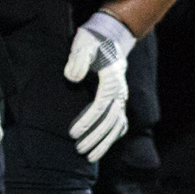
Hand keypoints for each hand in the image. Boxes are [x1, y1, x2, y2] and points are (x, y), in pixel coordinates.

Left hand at [63, 10, 134, 161]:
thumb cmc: (92, 41)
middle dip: (95, 138)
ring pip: (117, 125)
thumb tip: (72, 79)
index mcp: (112, 79)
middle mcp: (120, 91)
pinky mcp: (119, 98)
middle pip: (110, 120)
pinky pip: (121, 122)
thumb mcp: (83, 45)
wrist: (110, 36)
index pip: (100, 106)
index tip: (73, 133)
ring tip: (89, 157)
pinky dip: (114, 136)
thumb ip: (77, 60)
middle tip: (78, 150)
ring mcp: (122, 96)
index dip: (87, 122)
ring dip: (104, 143)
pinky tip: (104, 146)